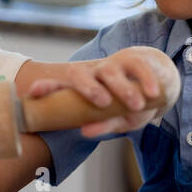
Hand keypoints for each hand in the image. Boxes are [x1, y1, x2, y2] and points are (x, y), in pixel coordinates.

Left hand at [29, 45, 177, 138]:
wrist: (157, 80)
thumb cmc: (129, 104)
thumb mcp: (118, 118)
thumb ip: (103, 124)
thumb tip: (85, 131)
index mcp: (83, 87)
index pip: (59, 85)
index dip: (46, 87)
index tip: (34, 91)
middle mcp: (93, 73)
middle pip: (81, 74)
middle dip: (89, 87)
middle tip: (102, 102)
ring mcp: (114, 65)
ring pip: (110, 71)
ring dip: (122, 87)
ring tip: (134, 104)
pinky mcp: (136, 60)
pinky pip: (139, 67)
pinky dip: (146, 80)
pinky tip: (151, 93)